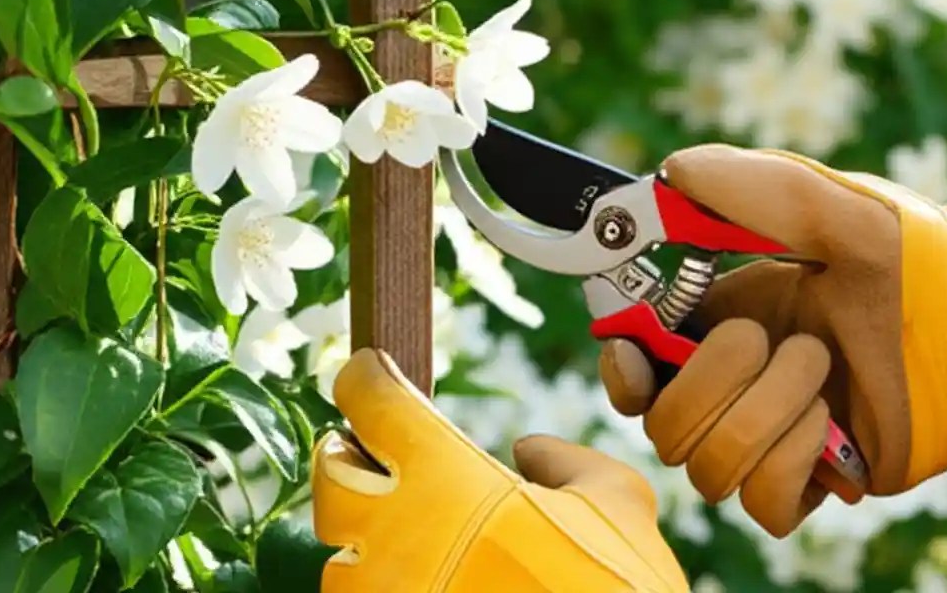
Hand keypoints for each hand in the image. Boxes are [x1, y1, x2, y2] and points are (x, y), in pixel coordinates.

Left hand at [310, 347, 689, 592]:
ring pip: (340, 566)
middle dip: (347, 460)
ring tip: (407, 546)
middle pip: (330, 478)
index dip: (365, 380)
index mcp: (446, 478)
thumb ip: (568, 463)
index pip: (372, 401)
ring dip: (366, 548)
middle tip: (376, 457)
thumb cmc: (615, 587)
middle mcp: (398, 537)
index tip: (370, 375)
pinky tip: (436, 591)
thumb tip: (530, 451)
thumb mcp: (616, 502)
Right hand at [598, 144, 946, 535]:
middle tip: (767, 339)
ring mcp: (773, 439)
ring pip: (707, 466)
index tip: (629, 349)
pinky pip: (761, 503)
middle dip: (708, 380)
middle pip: (663, 424)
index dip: (621, 365)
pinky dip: (789, 463)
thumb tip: (672, 173)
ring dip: (762, 414)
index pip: (637, 363)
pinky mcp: (811, 485)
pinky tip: (831, 432)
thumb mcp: (838, 214)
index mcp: (727, 322)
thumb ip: (754, 189)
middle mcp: (740, 385)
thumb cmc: (921, 265)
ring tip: (822, 371)